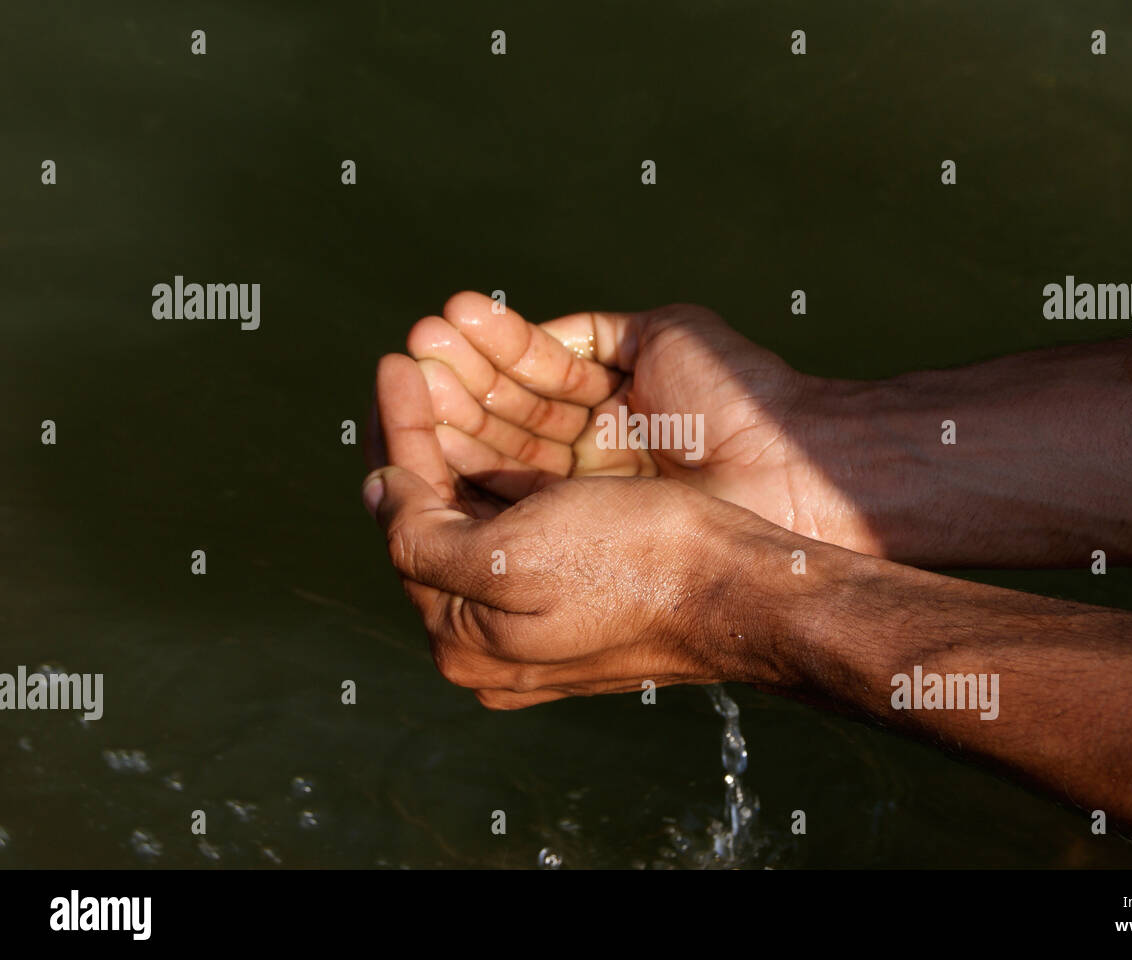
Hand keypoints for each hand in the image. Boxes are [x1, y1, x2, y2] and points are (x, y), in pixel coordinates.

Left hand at [362, 352, 788, 708]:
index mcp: (464, 637)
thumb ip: (419, 536)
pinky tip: (509, 397)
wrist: (740, 587)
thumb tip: (377, 497)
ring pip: (483, 493)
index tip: (396, 362)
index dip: (398, 435)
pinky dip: (513, 440)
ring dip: (467, 418)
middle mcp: (492, 624)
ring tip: (456, 354)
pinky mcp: (581, 567)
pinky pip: (531, 495)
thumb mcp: (508, 563)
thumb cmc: (634, 571)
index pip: (405, 520)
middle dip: (429, 421)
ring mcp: (538, 597)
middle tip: (419, 352)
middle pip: (440, 506)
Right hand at [401, 292, 875, 552]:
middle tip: (409, 352)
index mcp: (614, 408)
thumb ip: (596, 331)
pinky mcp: (581, 533)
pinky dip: (477, 454)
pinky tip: (435, 416)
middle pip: (509, 417)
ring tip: (411, 369)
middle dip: (458, 382)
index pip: (533, 380)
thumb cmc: (740, 394)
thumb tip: (533, 331)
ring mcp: (585, 498)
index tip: (439, 325)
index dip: (488, 353)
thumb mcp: (664, 335)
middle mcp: (593, 457)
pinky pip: (517, 491)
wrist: (789, 465)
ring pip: (503, 453)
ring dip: (454, 411)